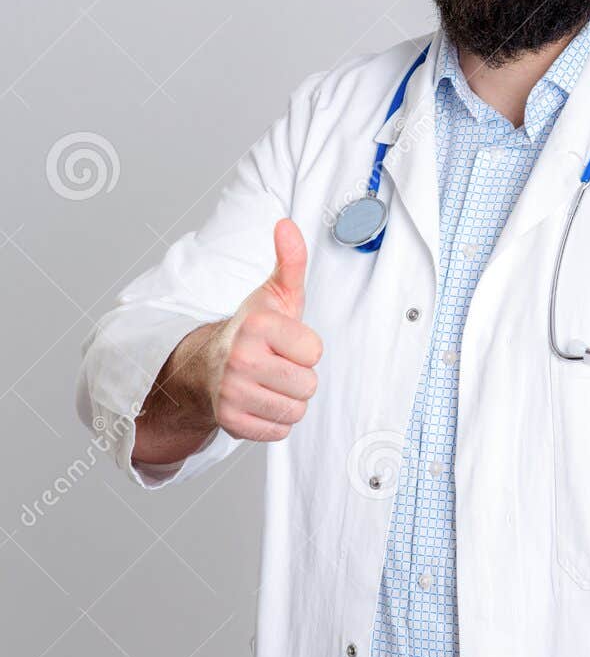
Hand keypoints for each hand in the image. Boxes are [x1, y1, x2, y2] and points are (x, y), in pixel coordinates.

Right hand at [205, 218, 322, 442]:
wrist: (208, 365)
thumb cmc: (253, 330)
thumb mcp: (275, 294)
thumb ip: (290, 261)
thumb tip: (287, 225)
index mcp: (257, 326)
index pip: (314, 352)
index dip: (305, 348)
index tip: (284, 342)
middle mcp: (240, 359)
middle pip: (308, 385)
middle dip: (298, 376)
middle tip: (275, 364)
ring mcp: (232, 392)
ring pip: (295, 410)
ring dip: (287, 399)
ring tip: (268, 383)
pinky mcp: (230, 422)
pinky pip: (279, 431)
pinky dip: (273, 420)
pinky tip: (259, 400)